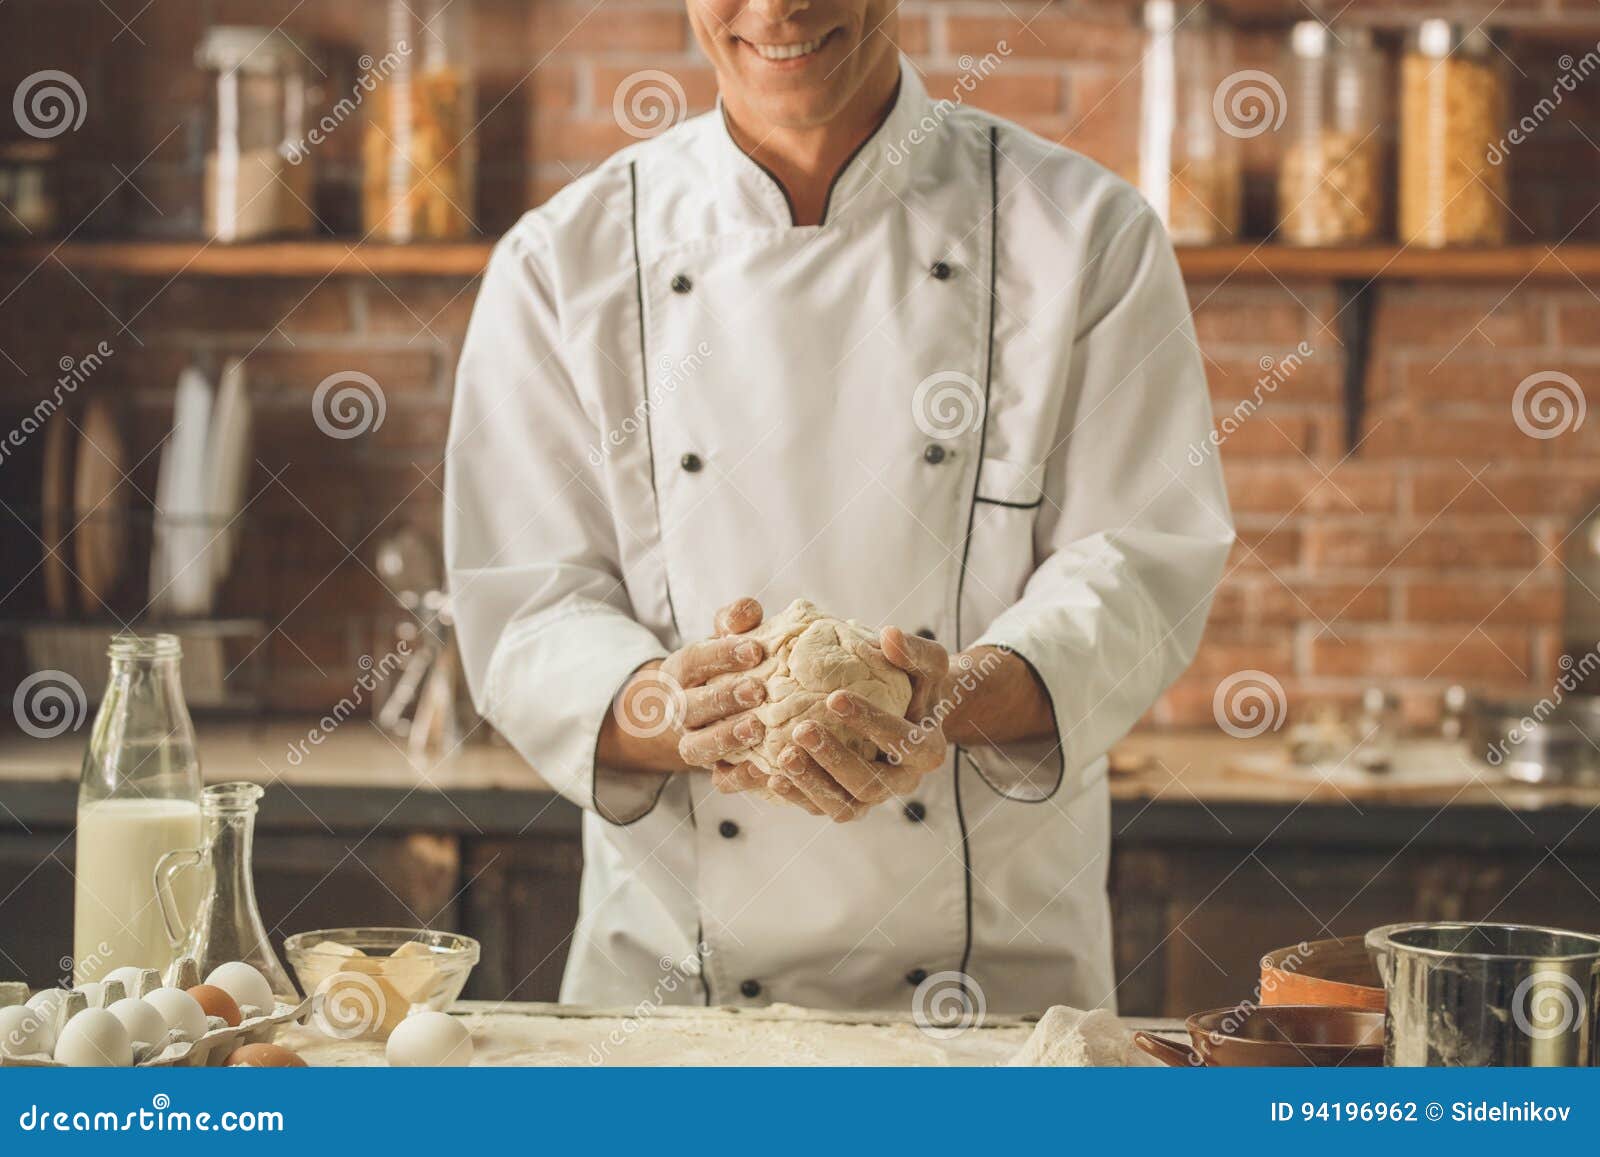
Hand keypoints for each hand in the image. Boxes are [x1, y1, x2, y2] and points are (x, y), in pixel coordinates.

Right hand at [658, 597, 769, 772]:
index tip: (755, 649)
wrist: (714, 706)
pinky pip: (720, 781)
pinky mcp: (714, 770)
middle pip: (690, 708)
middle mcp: (680, 710)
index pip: (692, 662)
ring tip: (758, 729)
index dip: (720, 656)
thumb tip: (748, 610)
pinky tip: (766, 770)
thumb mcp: (728, 636)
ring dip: (726, 738)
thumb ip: (735, 621)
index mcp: (680, 672)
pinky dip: (740, 778)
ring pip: (697, 748)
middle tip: (757, 691)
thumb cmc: (730, 663)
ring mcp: (694, 743)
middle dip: (723, 699)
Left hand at [770, 627, 951, 821]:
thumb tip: (890, 635)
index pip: (904, 743)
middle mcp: (902, 782)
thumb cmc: (916, 684)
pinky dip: (796, 795)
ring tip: (782, 757)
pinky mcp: (848, 803)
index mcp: (927, 751)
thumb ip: (914, 652)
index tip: (835, 698)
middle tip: (803, 730)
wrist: (909, 713)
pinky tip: (770, 776)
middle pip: (871, 784)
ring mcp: (873, 797)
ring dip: (812, 784)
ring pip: (845, 806)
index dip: (871, 723)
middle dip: (835, 759)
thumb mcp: (927, 664)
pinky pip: (821, 808)